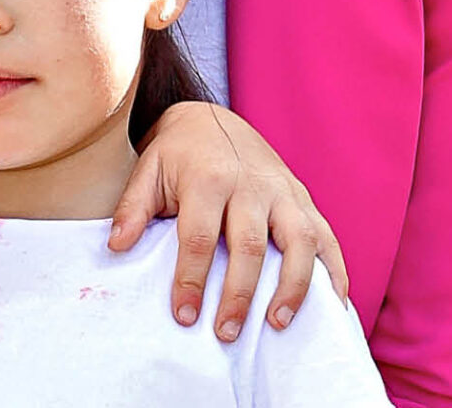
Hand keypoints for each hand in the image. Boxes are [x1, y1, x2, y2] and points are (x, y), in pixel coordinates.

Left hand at [114, 102, 346, 341]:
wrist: (211, 118)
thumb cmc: (177, 155)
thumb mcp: (148, 171)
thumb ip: (133, 208)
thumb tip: (117, 246)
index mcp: (209, 178)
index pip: (199, 236)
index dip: (192, 279)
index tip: (184, 316)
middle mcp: (251, 183)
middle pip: (250, 244)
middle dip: (239, 294)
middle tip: (226, 334)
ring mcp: (283, 191)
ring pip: (298, 240)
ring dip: (292, 286)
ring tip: (276, 325)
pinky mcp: (304, 199)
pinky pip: (327, 236)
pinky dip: (334, 272)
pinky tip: (333, 306)